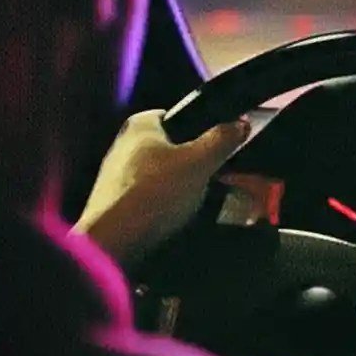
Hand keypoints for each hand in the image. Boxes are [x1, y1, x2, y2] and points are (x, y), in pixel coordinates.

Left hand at [71, 110, 248, 264]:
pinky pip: (149, 194)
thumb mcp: (200, 162)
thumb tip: (242, 123)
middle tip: (215, 175)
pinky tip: (175, 215)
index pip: (177, 115)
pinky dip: (164, 202)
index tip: (218, 146)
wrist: (112, 240)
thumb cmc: (156, 190)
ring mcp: (114, 173)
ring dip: (181, 184)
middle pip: (171, 146)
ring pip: (161, 172)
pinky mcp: (112, 200)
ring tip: (200, 199)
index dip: (201, 128)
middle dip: (194, 160)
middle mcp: (123, 143)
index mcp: (140, 125)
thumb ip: (223, 139)